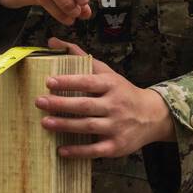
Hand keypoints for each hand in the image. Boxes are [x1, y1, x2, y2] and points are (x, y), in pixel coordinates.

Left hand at [35, 38, 174, 157]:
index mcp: (111, 85)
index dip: (68, 82)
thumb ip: (80, 57)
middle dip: (61, 104)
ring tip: (45, 123)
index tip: (49, 82)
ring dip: (65, 125)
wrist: (153, 116)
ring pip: (88, 126)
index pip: (88, 82)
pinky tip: (61, 150)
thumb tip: (52, 41)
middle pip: (85, 105)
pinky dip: (78, 151)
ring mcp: (117, 126)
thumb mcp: (106, 72)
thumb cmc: (122, 92)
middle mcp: (115, 105)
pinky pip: (95, 149)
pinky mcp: (117, 145)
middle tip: (39, 102)